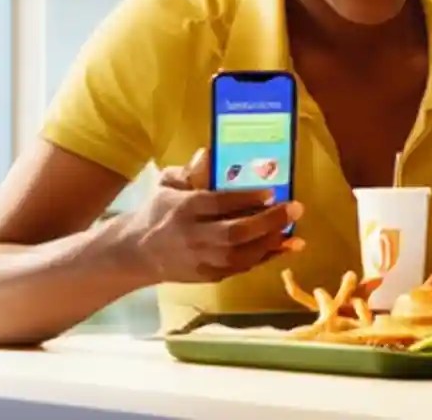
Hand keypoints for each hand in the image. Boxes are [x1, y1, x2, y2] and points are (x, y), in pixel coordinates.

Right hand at [114, 149, 304, 283]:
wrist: (136, 253)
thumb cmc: (159, 211)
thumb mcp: (167, 184)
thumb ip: (190, 171)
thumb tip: (209, 154)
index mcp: (183, 209)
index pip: (218, 203)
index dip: (246, 198)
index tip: (271, 191)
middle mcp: (193, 237)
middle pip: (234, 233)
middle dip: (269, 221)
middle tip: (295, 208)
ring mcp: (201, 260)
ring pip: (241, 255)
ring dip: (272, 242)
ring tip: (293, 227)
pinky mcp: (209, 276)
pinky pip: (242, 268)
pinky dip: (266, 257)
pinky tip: (286, 246)